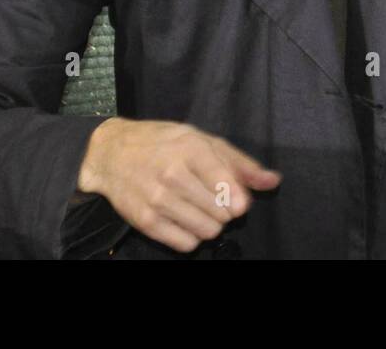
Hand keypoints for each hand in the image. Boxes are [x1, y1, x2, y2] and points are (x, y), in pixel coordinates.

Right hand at [77, 117, 281, 251]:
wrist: (112, 153)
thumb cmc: (164, 143)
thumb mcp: (204, 141)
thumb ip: (240, 163)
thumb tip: (272, 181)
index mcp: (191, 148)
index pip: (227, 186)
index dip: (239, 200)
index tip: (239, 203)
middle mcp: (173, 173)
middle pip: (221, 212)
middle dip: (224, 210)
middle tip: (212, 199)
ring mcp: (157, 199)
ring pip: (207, 231)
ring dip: (209, 224)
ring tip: (198, 209)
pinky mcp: (144, 221)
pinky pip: (185, 244)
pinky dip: (191, 236)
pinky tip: (183, 219)